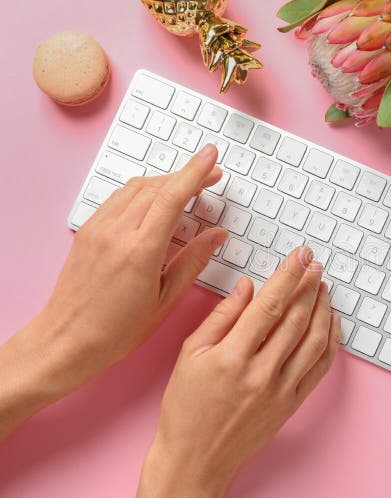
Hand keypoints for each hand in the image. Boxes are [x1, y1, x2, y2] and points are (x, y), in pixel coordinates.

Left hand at [0, 144, 225, 437]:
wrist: (67, 340)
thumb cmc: (117, 330)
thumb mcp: (166, 300)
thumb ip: (194, 261)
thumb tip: (217, 235)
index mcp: (141, 251)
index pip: (173, 197)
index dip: (196, 172)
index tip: (212, 156)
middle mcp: (117, 232)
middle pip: (157, 186)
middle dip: (187, 175)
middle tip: (212, 176)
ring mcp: (98, 229)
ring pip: (137, 187)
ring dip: (165, 181)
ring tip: (187, 187)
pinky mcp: (87, 231)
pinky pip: (118, 198)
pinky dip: (142, 191)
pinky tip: (155, 201)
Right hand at [134, 247, 340, 497]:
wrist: (195, 459)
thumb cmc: (186, 406)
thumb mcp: (190, 354)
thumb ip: (222, 317)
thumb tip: (247, 286)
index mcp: (232, 356)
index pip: (270, 305)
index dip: (289, 276)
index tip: (300, 256)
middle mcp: (261, 372)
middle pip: (296, 319)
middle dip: (309, 286)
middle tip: (315, 265)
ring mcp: (280, 389)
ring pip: (313, 340)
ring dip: (323, 309)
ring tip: (323, 288)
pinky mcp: (292, 403)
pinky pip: (320, 367)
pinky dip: (330, 341)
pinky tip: (331, 323)